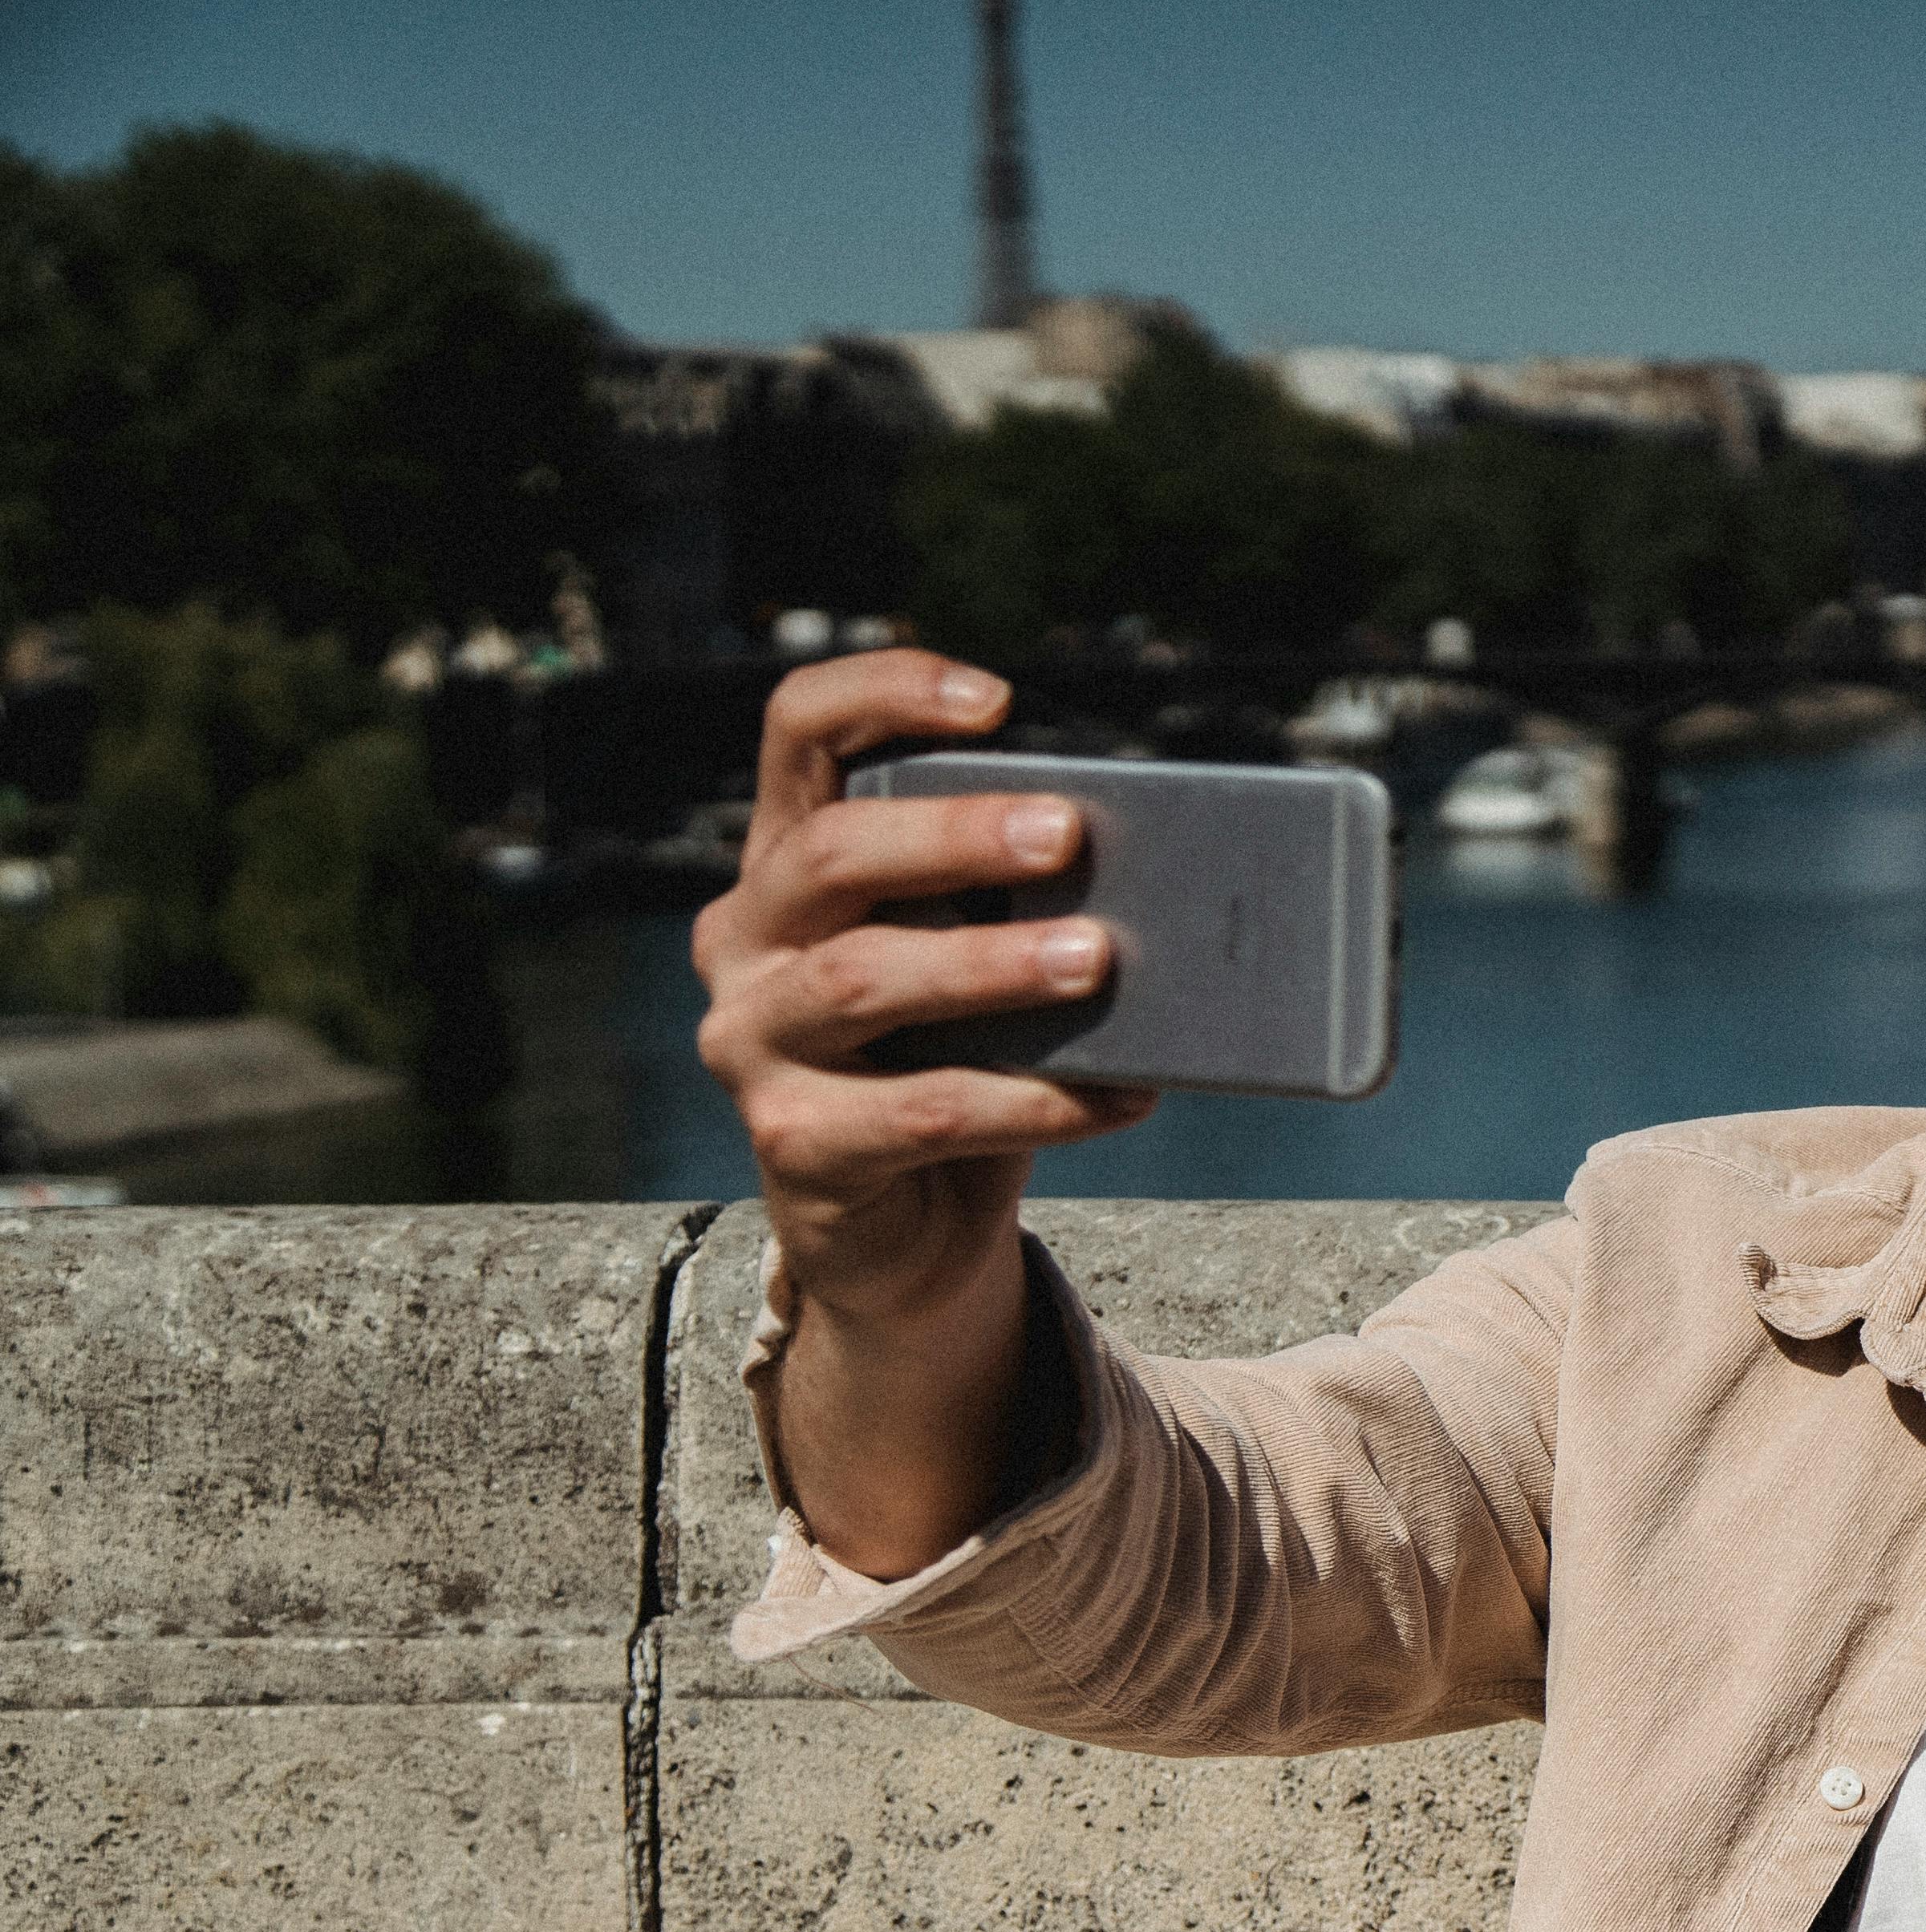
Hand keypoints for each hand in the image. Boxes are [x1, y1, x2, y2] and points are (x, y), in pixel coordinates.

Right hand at [696, 651, 1151, 1576]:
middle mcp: (744, 938)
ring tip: (1099, 959)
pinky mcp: (790, 1144)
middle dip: (954, 835)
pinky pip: (919, 1113)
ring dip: (991, 964)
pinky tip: (1120, 1096)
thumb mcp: (985, 968)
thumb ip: (1024, 909)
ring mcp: (751, 1042)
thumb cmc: (958, 1066)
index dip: (882, 695)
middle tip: (1067, 833)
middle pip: (832, 854)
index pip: (800, 734)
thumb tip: (1175, 877)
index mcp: (789, 864)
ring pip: (863, 980)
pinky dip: (1032, 1103)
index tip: (995, 700)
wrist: (909, 1236)